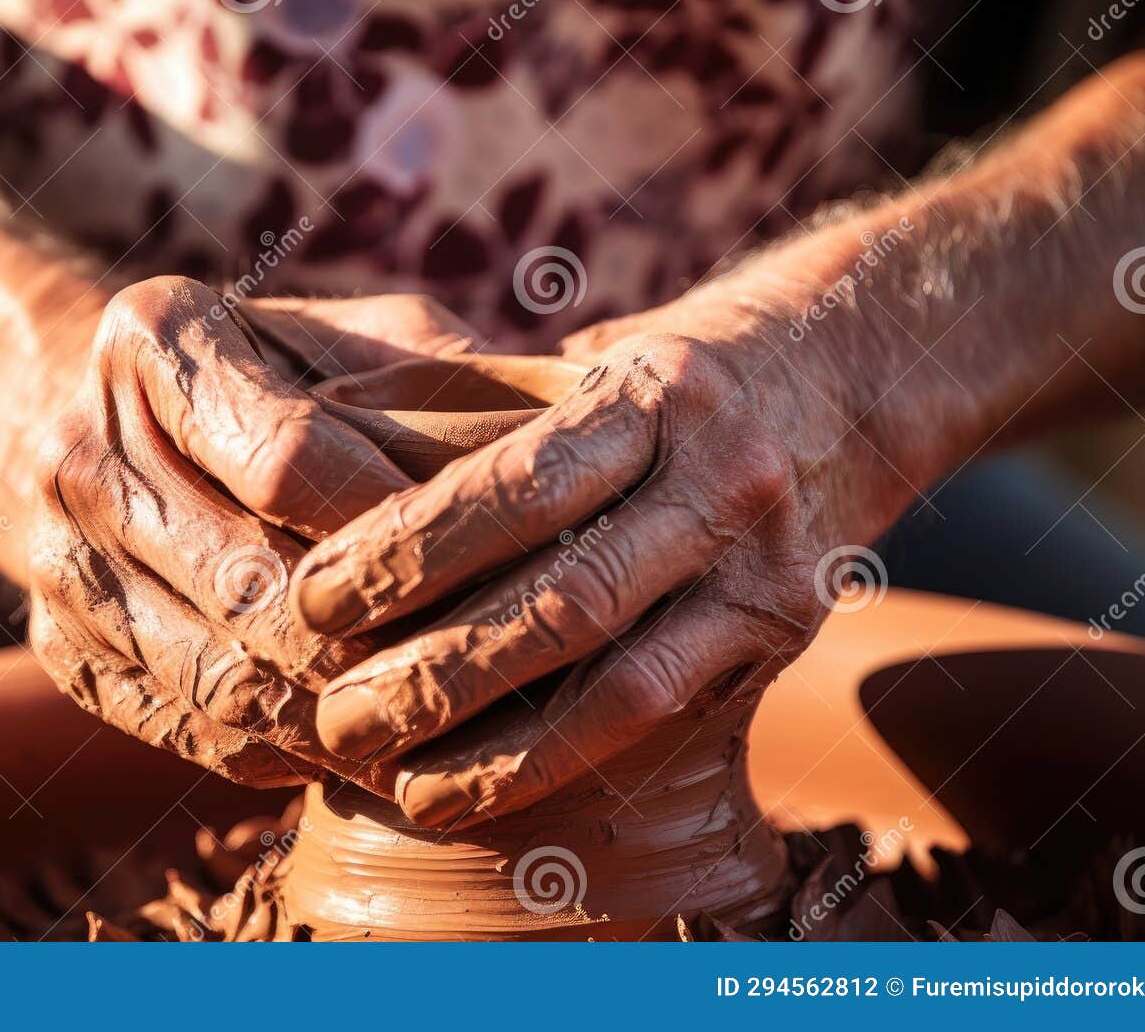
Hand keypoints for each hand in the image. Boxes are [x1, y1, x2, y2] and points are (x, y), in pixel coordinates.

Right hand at [27, 278, 484, 787]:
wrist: (109, 420)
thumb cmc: (279, 372)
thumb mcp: (356, 336)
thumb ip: (446, 376)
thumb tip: (575, 433)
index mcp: (155, 338)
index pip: (291, 459)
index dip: (400, 526)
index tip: (500, 564)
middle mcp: (80, 446)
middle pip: (253, 584)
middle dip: (381, 643)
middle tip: (492, 677)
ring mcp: (54, 558)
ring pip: (220, 675)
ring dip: (340, 720)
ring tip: (447, 734)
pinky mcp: (58, 651)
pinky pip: (185, 728)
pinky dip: (282, 754)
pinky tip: (361, 754)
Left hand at [293, 328, 882, 825]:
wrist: (833, 385)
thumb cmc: (652, 381)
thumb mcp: (576, 358)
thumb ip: (463, 399)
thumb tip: (311, 437)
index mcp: (660, 390)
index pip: (519, 483)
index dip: (409, 549)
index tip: (313, 596)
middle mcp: (729, 479)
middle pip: (566, 598)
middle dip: (436, 671)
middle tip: (336, 714)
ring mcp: (770, 569)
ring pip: (622, 685)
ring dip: (495, 745)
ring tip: (391, 776)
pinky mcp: (785, 639)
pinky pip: (660, 722)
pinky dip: (558, 762)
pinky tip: (474, 786)